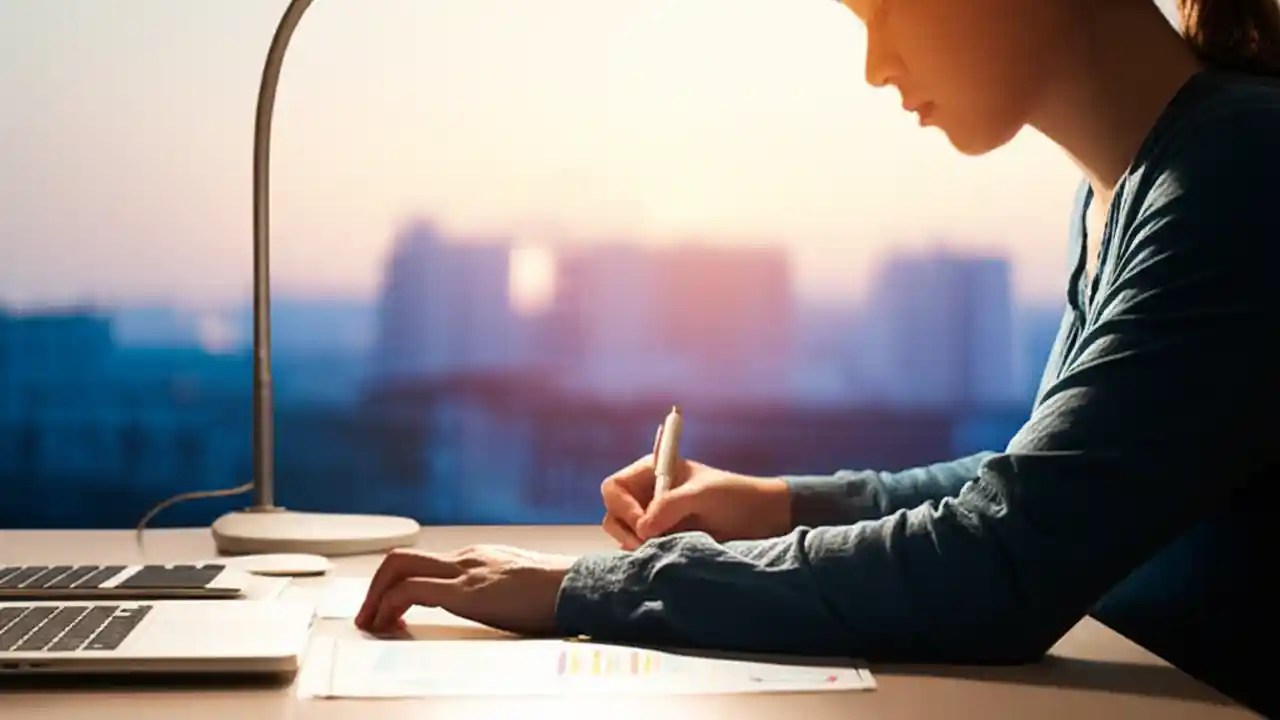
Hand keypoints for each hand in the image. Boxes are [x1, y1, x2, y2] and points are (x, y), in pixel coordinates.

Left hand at [354, 545, 575, 635]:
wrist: (579, 588)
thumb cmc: (559, 592)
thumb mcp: (520, 586)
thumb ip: (498, 591)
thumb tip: (492, 607)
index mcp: (478, 557)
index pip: (424, 562)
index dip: (397, 584)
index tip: (390, 611)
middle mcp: (466, 557)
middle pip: (402, 558)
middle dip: (374, 587)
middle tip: (367, 616)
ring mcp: (464, 570)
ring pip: (399, 567)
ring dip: (374, 597)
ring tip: (370, 624)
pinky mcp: (466, 591)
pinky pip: (411, 591)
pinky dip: (390, 606)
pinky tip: (389, 625)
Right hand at [600, 455, 791, 549]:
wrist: (760, 518)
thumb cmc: (733, 496)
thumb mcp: (703, 494)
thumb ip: (671, 505)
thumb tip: (644, 528)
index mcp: (652, 471)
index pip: (614, 487)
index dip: (623, 506)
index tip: (644, 524)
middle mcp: (646, 494)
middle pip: (613, 513)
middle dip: (626, 530)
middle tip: (648, 544)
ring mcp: (653, 519)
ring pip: (623, 535)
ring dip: (635, 545)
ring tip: (661, 549)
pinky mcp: (662, 540)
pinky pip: (640, 550)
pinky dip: (645, 555)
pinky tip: (664, 556)